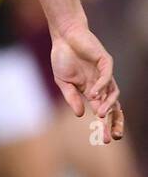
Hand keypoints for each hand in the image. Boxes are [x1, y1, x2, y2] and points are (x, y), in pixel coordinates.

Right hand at [51, 26, 124, 142]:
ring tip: (100, 114)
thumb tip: (80, 115)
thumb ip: (71, 97)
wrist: (64, 37)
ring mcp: (105, 74)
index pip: (103, 111)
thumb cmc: (63, 58)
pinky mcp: (105, 62)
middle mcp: (101, 85)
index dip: (105, 125)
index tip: (103, 140)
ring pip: (114, 94)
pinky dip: (102, 87)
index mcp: (91, 90)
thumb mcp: (63, 82)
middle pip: (114, 107)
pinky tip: (93, 94)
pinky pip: (108, 78)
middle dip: (114, 122)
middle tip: (113, 136)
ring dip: (108, 105)